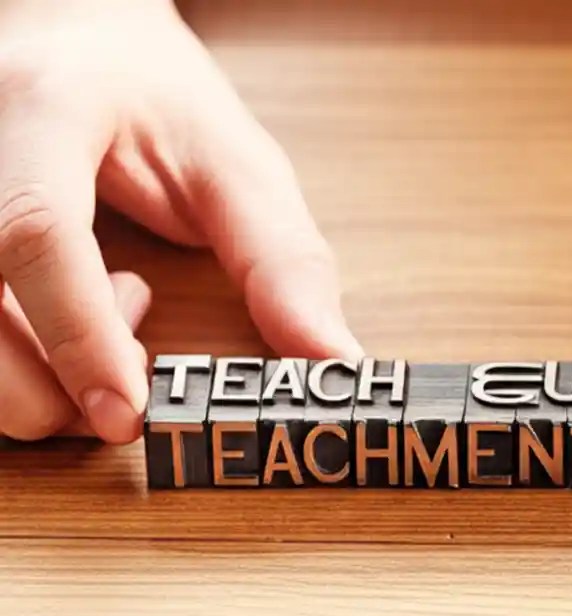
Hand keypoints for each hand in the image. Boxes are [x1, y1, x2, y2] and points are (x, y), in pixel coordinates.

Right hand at [0, 0, 361, 443]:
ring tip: (121, 306)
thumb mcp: (237, 163)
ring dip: (40, 377)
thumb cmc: (153, 98)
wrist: (71, 42)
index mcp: (46, 111)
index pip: (38, 231)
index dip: (80, 335)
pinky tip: (72, 308)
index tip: (129, 413)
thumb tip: (336, 362)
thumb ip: (284, 263)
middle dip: (57, 388)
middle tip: (140, 377)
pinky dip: (19, 360)